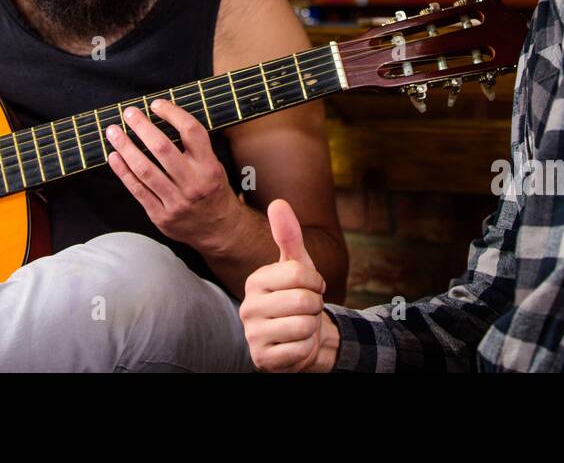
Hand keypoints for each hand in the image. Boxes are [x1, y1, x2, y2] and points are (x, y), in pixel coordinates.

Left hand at [104, 98, 239, 248]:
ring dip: (125, 147)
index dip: (172, 113)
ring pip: (145, 169)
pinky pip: (137, 190)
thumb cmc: (213, 191)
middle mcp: (193, 183)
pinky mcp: (160, 216)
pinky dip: (123, 172)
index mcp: (209, 167)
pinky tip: (114, 157)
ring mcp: (175, 201)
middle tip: (129, 113)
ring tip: (113, 132)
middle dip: (142, 127)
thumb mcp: (214, 166)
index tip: (156, 104)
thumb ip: (194, 148)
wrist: (219, 230)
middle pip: (162, 149)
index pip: (191, 132)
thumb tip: (163, 119)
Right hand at [240, 199, 337, 372]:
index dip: (315, 281)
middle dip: (315, 306)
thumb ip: (288, 235)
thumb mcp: (298, 265)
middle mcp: (248, 307)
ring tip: (301, 326)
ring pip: (304, 326)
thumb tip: (278, 202)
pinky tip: (296, 345)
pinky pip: (301, 350)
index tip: (311, 286)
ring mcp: (253, 335)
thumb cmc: (299, 297)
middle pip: (303, 301)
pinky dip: (307, 349)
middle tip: (307, 309)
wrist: (303, 338)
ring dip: (312, 328)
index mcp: (255, 281)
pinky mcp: (262, 360)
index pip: (298, 273)